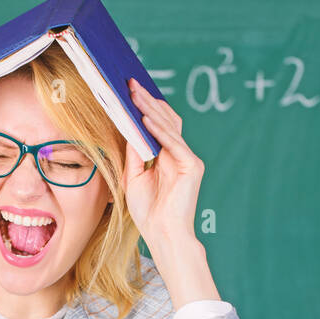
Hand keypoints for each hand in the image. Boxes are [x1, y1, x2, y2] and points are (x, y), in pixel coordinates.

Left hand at [122, 77, 203, 256]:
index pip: (157, 125)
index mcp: (166, 156)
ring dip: (151, 110)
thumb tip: (128, 126)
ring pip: (169, 126)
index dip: (144, 108)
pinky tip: (145, 119)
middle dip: (146, 102)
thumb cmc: (148, 211)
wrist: (163, 235)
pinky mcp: (192, 166)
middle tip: (130, 84)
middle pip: (164, 120)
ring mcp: (187, 159)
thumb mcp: (133, 177)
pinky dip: (159, 130)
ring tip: (134, 94)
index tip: (127, 91)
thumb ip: (134, 152)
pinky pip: (174, 142)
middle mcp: (179, 154)